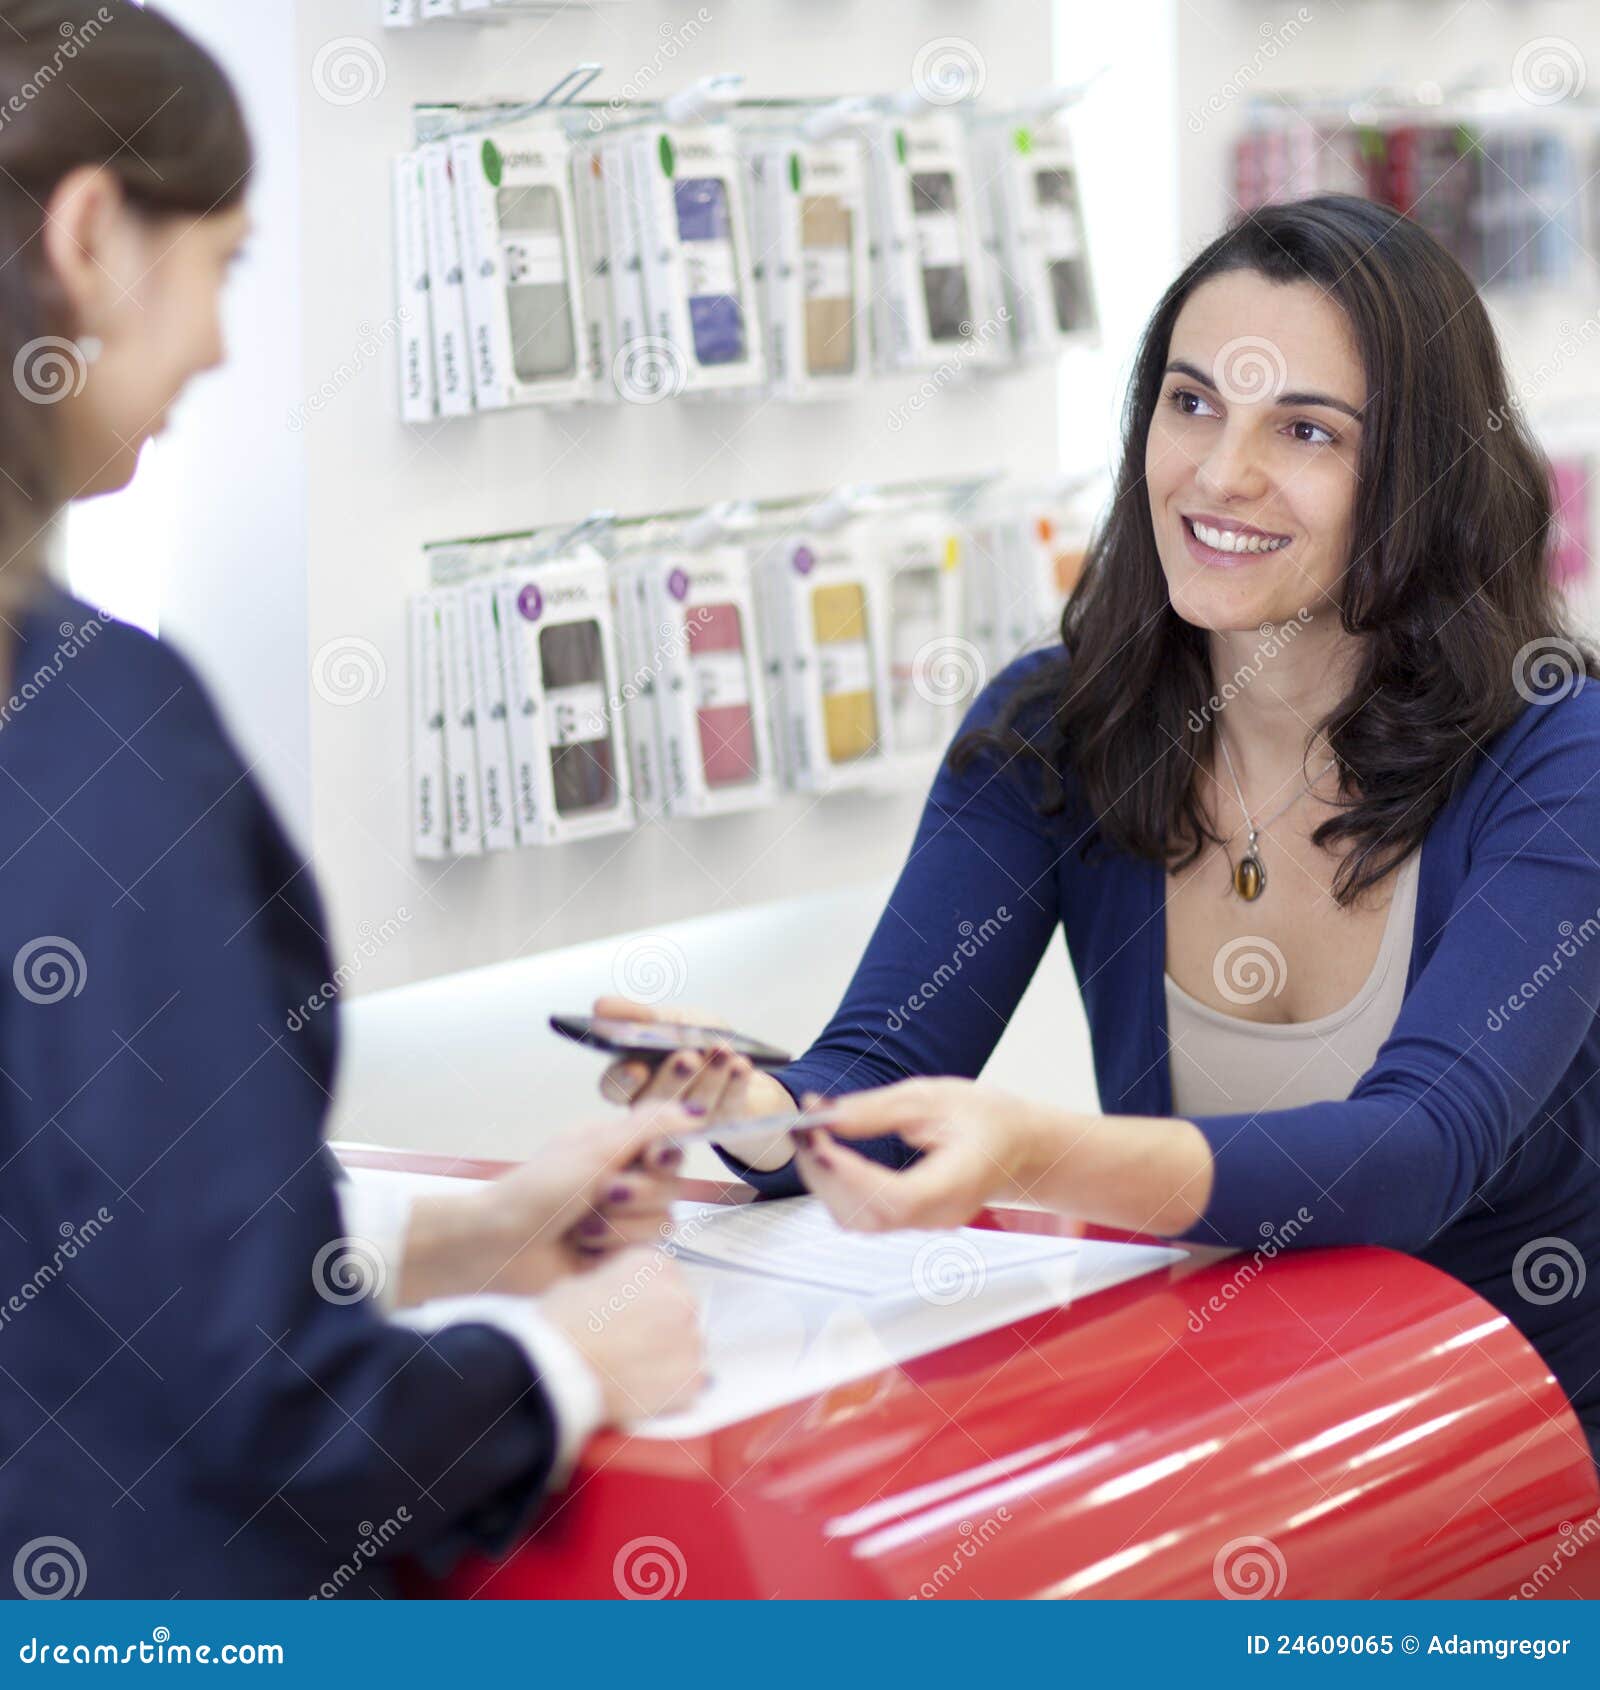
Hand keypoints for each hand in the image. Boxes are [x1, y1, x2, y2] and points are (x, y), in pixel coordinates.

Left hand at [395, 1105, 691, 1306]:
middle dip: (636, 1195)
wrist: (498, 1247)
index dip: (667, 1155)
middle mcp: (625, 1179)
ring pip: (662, 1223)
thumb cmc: (538, 1190)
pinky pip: (643, 1254)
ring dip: (618, 1227)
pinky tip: (583, 1253)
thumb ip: (649, 1126)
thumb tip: (697, 1110)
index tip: (651, 1159)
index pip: (671, 1145)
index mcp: (617, 1146)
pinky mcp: (617, 1257)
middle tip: (599, 1196)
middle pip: (673, 1187)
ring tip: (582, 1230)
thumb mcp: (596, 1149)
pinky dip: (611, 1251)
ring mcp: (622, 1221)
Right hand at [539, 1247, 704, 1421]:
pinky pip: (689, 1381)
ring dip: (668, 1355)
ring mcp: (690, 1338)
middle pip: (680, 1310)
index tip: (630, 1313)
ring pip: (687, 1346)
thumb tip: (623, 1303)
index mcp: (655, 1265)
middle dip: (660, 1325)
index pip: (664, 1277)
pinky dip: (671, 1386)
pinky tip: (641, 1388)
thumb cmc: (560, 1327)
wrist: (558, 1370)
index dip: (645, 1298)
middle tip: (629, 1344)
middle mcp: (681, 1296)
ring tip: (632, 1369)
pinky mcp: (690, 1379)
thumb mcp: (584, 1283)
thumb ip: (618, 1286)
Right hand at [593, 995, 795, 1171]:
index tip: (636, 1067)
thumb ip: (636, 1016)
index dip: (624, 1081)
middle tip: (688, 1056)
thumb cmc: (693, 1038)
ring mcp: (691, 1120)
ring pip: (695, 1105)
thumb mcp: (666, 1022)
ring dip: (710, 1076)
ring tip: (723, 1051)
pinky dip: (735, 1083)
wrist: (739, 1058)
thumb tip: (599, 1006)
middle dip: (674, 1077)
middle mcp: (656, 1107)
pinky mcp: (725, 1123)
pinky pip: (729, 1107)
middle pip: (657, 1100)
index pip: (616, 1088)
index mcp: (633, 1082)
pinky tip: (741, 1065)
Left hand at [790, 1079, 1042, 1231]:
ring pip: (858, 1221)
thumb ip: (876, 1109)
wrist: (1019, 1146)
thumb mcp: (933, 1096)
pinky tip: (828, 1156)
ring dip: (824, 1182)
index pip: (896, 1197)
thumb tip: (822, 1112)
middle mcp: (938, 1216)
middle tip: (804, 1129)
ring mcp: (924, 1225)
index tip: (818, 1141)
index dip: (850, 1175)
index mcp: (957, 1183)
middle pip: (868, 1214)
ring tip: (812, 1138)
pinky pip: (862, 1217)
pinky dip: (836, 1189)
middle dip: (824, 1173)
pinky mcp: (909, 1221)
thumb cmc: (987, 1119)